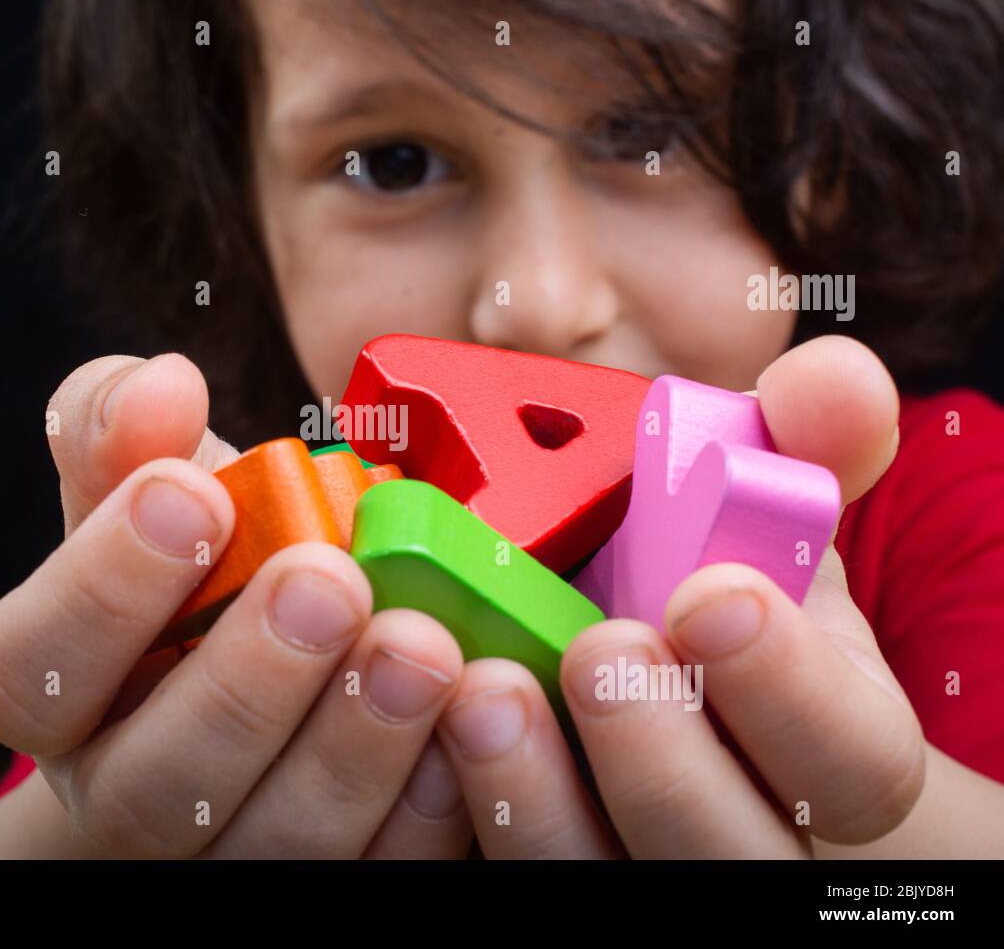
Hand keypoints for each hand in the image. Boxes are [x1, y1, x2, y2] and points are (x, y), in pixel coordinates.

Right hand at [0, 354, 472, 857]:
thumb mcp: (147, 484)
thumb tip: (159, 386)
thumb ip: (127, 427)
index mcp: (58, 689)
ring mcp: (226, 852)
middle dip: (243, 684)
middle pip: (149, 790)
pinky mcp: (330, 871)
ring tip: (418, 644)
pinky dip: (424, 807)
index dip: (100, 587)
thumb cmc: (196, 568)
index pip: (29, 667)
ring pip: (272, 847)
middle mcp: (126, 790)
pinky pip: (376, 872)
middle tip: (327, 580)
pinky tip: (466, 715)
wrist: (263, 669)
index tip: (192, 493)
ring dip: (351, 749)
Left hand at [433, 336, 927, 856]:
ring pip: (597, 876)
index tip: (709, 596)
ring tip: (480, 691)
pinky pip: (489, 864)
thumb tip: (835, 380)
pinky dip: (448, 806)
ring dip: (536, 796)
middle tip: (593, 649)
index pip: (849, 760)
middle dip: (661, 758)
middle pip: (729, 852)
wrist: (623, 638)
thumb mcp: (754, 500)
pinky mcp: (525, 849)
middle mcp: (734, 818)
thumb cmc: (695, 566)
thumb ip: (800, 440)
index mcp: (821, 736)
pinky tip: (408, 724)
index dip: (791, 692)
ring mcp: (625, 850)